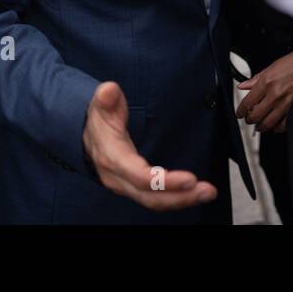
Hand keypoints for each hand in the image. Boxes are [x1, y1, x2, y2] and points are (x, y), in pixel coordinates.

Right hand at [82, 82, 217, 210]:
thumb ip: (106, 98)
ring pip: (154, 201)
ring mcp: (126, 185)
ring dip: (182, 200)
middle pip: (150, 196)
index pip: (140, 176)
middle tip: (208, 190)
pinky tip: (193, 192)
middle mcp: (118, 178)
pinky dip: (175, 198)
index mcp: (113, 158)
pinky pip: (155, 198)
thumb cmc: (98, 119)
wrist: (84, 135)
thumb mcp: (100, 105)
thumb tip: (109, 90)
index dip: (164, 181)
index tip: (190, 178)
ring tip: (208, 193)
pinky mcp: (134, 187)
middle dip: (180, 197)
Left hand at [236, 49, 292, 132]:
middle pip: (255, 116)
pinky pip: (283, 125)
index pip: (247, 103)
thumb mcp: (272, 66)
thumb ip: (256, 79)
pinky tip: (275, 125)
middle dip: (249, 120)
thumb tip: (243, 86)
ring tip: (260, 124)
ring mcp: (286, 104)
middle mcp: (275, 94)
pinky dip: (277, 128)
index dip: (240, 111)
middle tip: (249, 119)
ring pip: (268, 123)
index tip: (239, 114)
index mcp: (266, 82)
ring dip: (261, 126)